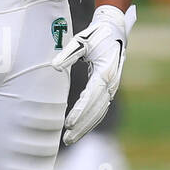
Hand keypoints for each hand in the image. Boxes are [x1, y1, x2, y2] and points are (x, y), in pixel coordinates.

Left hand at [52, 4, 136, 144]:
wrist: (115, 30)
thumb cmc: (96, 35)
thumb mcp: (81, 40)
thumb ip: (68, 53)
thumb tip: (54, 66)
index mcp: (105, 72)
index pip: (91, 97)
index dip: (80, 112)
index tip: (68, 124)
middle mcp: (111, 83)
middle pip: (96, 109)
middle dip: (82, 126)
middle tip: (67, 138)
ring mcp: (112, 87)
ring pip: (100, 112)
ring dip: (86, 126)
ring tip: (70, 138)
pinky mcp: (110, 89)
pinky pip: (101, 108)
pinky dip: (92, 120)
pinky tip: (81, 128)